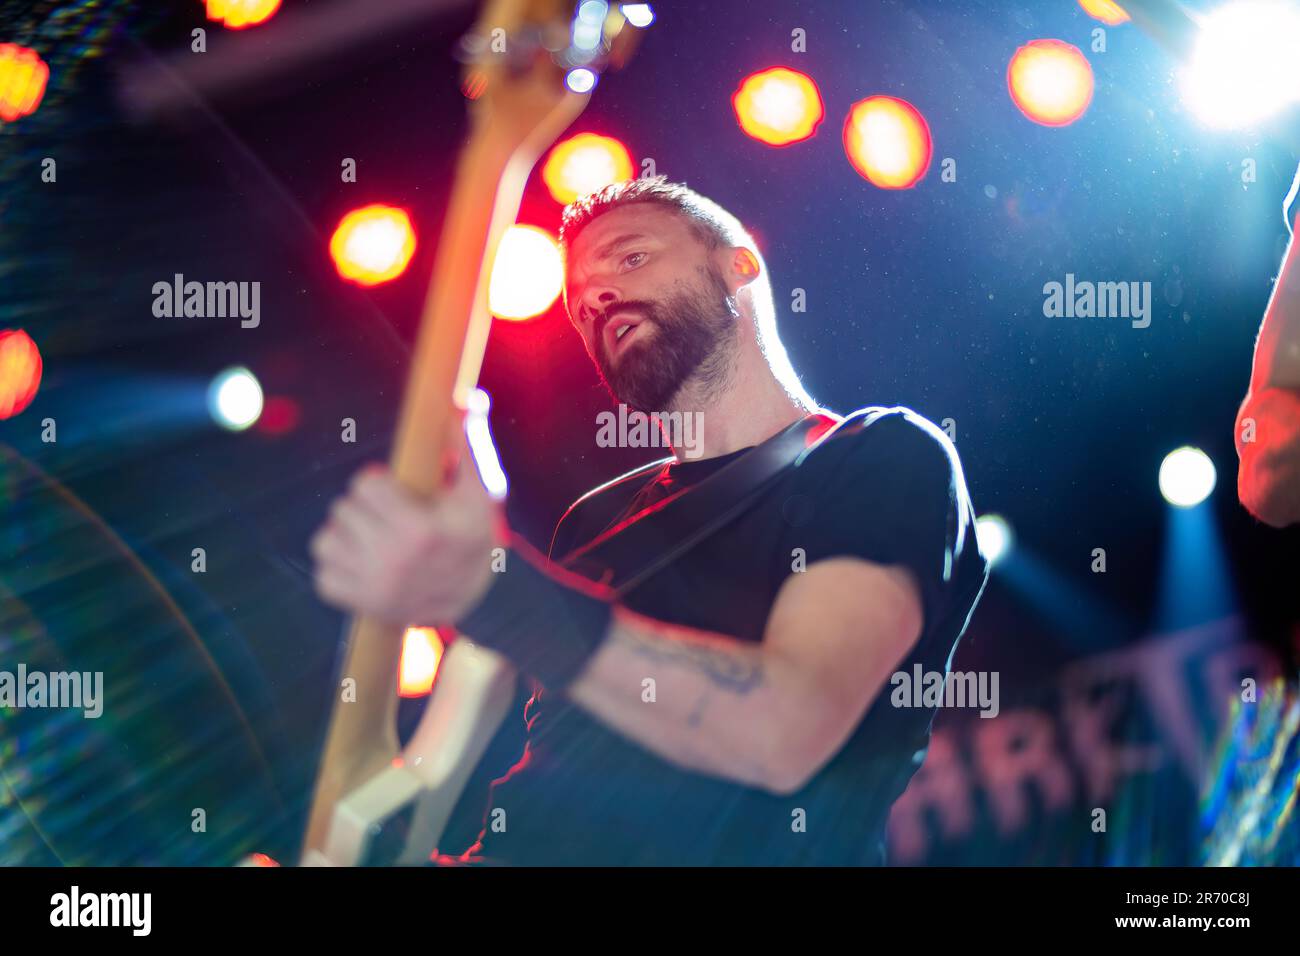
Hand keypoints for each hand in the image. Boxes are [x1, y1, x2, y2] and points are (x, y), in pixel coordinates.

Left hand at [310, 425, 505, 626]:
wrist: (475, 603)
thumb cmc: (475, 538)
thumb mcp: (481, 494)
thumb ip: (470, 445)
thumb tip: (468, 399)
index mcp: (420, 529)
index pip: (363, 485)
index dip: (380, 486)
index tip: (400, 497)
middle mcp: (394, 560)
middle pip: (342, 509)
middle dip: (364, 510)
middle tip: (389, 521)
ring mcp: (374, 586)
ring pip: (325, 540)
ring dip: (346, 537)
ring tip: (374, 542)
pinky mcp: (359, 604)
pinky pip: (322, 573)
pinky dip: (339, 568)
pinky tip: (365, 566)